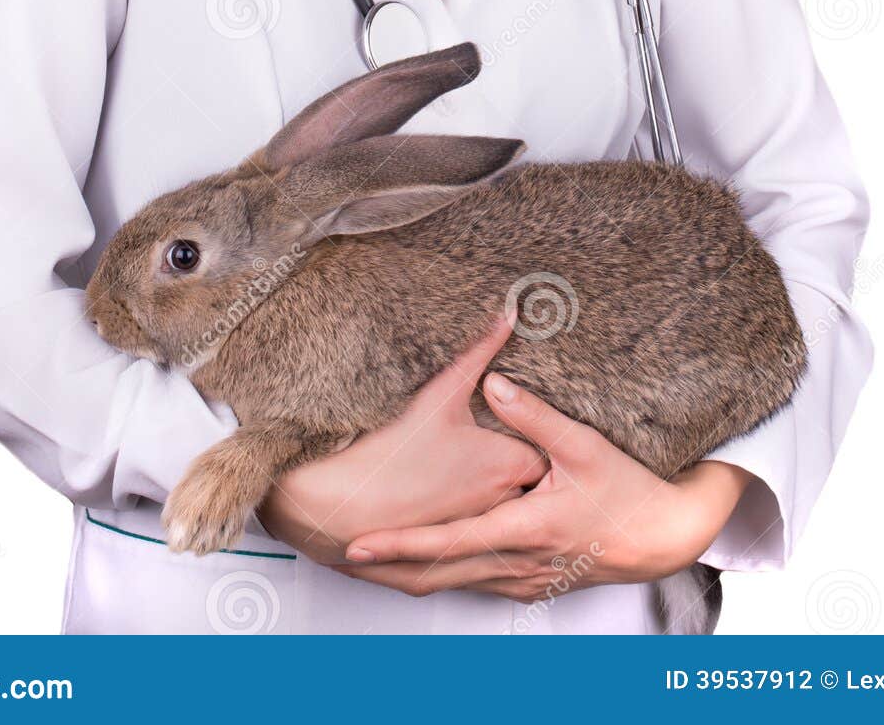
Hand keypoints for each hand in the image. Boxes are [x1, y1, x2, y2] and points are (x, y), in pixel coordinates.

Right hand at [255, 312, 545, 565]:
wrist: (336, 503)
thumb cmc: (390, 448)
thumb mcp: (441, 392)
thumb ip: (481, 350)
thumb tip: (510, 314)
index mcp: (507, 466)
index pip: (548, 454)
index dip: (536, 442)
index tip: (524, 432)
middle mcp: (500, 509)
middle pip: (530, 495)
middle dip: (525, 481)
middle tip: (499, 457)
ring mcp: (474, 543)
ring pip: (504, 531)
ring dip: (499, 516)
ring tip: (476, 490)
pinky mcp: (445, 569)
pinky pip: (470, 561)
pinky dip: (468, 548)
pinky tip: (455, 530)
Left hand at [334, 371, 753, 601]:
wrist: (662, 537)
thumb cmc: (627, 492)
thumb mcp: (583, 447)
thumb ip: (535, 415)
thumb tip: (495, 381)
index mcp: (526, 528)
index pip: (450, 541)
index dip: (402, 543)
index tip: (362, 543)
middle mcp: (519, 562)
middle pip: (441, 571)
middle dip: (391, 564)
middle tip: (347, 552)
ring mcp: (524, 578)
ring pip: (457, 582)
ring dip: (414, 572)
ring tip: (372, 557)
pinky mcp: (531, 581)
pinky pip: (477, 583)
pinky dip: (446, 576)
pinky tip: (425, 566)